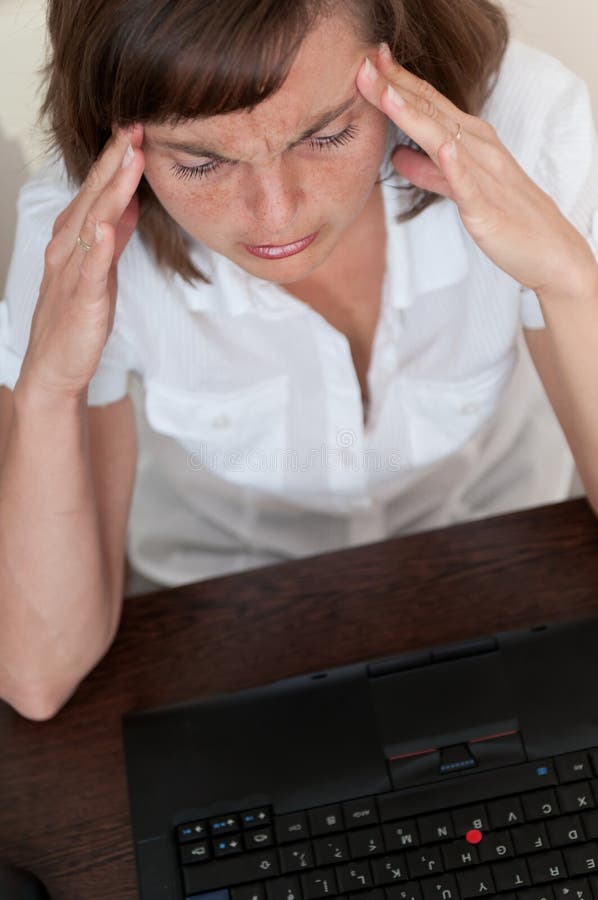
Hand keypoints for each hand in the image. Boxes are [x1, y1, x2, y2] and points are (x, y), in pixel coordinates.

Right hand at [19, 126, 144, 398]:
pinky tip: (107, 224)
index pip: (95, 191)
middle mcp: (67, 249)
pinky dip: (98, 246)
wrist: (54, 368)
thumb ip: (112, 238)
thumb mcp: (99, 271)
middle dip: (115, 161)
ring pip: (93, 223)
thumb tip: (127, 205)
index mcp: (72, 239)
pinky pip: (90, 269)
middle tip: (136, 126)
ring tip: (130, 159)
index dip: (114, 160)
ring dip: (112, 189)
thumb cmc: (76, 318)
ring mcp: (72, 273)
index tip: (135, 128)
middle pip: (93, 197)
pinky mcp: (81, 301)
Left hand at [356, 46, 596, 298]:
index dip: (398, 82)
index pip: (429, 103)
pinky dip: (454, 164)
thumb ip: (428, 171)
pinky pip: (467, 183)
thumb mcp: (459, 188)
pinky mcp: (486, 206)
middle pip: (431, 112)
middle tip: (364, 64)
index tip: (368, 61)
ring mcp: (483, 175)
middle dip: (396, 88)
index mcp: (470, 139)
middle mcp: (478, 147)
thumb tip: (396, 156)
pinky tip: (442, 148)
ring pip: (443, 139)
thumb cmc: (506, 216)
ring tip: (387, 93)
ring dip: (414, 116)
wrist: (548, 248)